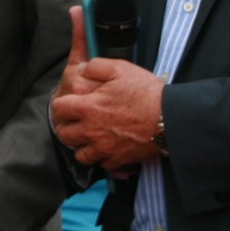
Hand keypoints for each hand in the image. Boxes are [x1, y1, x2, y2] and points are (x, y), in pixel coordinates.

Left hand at [52, 14, 163, 170]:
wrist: (170, 117)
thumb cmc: (145, 92)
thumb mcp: (120, 68)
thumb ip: (94, 66)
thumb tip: (82, 69)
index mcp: (88, 108)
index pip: (59, 109)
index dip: (63, 104)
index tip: (70, 103)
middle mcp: (91, 131)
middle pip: (64, 134)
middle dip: (67, 126)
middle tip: (77, 120)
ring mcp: (104, 148)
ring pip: (80, 155)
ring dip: (81, 145)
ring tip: (90, 136)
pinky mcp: (118, 160)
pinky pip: (101, 164)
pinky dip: (102, 157)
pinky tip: (108, 147)